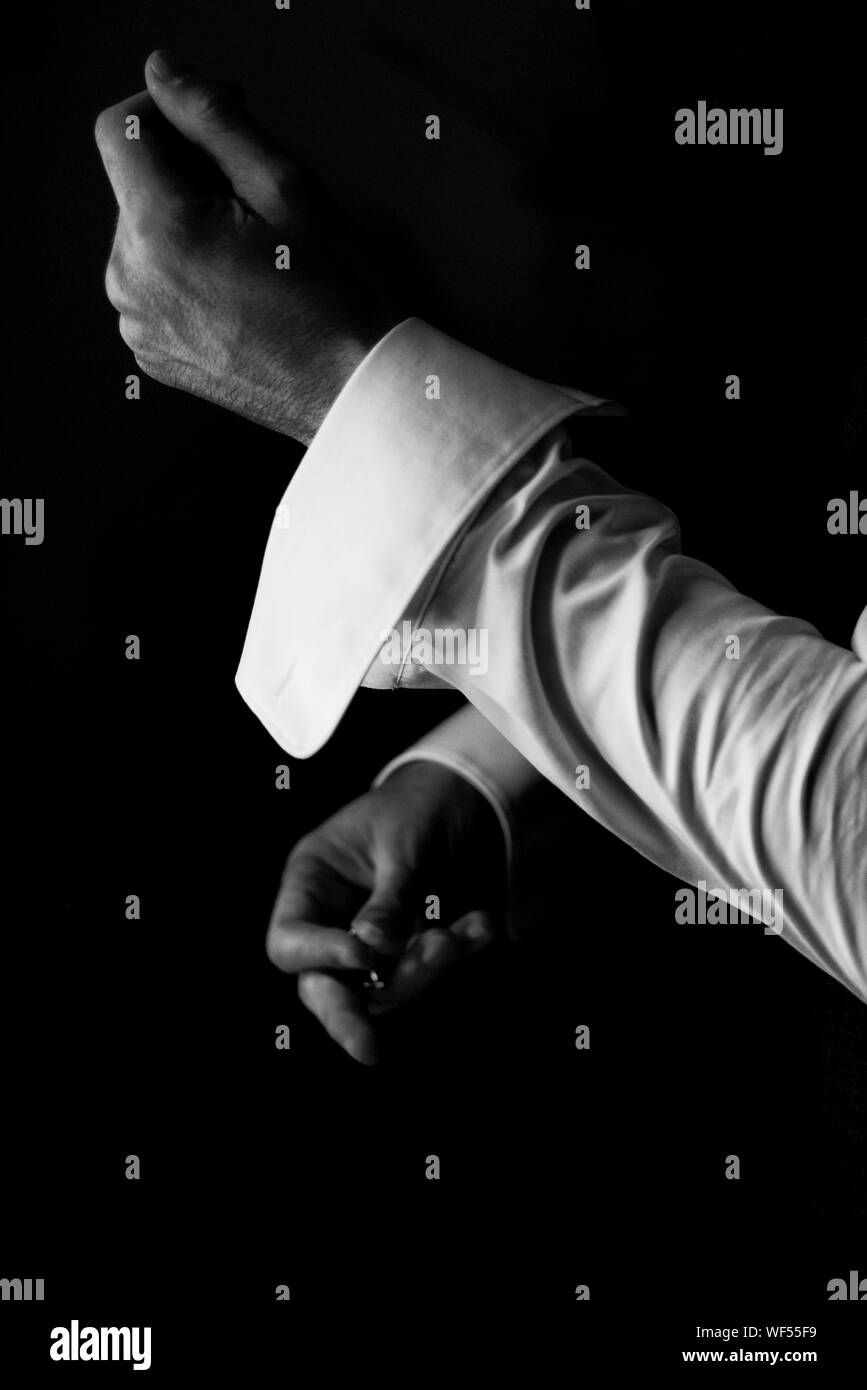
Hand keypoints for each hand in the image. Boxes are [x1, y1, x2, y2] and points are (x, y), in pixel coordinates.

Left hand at [95, 51, 391, 442]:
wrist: (351, 390)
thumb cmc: (334, 300)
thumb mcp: (287, 188)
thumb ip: (214, 119)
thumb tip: (165, 75)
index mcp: (160, 234)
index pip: (121, 131)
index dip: (166, 112)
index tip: (214, 127)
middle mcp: (132, 282)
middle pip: (135, 185)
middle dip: (186, 176)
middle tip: (259, 208)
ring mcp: (137, 323)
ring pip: (144, 235)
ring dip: (187, 224)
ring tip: (254, 258)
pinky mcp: (151, 351)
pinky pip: (153, 284)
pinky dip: (186, 271)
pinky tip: (240, 290)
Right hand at [266, 762, 506, 1063]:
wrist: (467, 796)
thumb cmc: (419, 807)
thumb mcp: (404, 844)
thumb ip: (389, 899)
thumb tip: (372, 952)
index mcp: (311, 882)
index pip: (289, 939)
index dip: (318, 956)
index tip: (362, 955)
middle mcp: (333, 918)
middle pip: (322, 985)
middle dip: (348, 1014)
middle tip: (369, 1050)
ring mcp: (371, 940)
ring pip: (380, 989)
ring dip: (420, 972)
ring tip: (458, 937)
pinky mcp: (411, 951)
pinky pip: (424, 972)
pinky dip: (454, 954)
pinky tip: (481, 925)